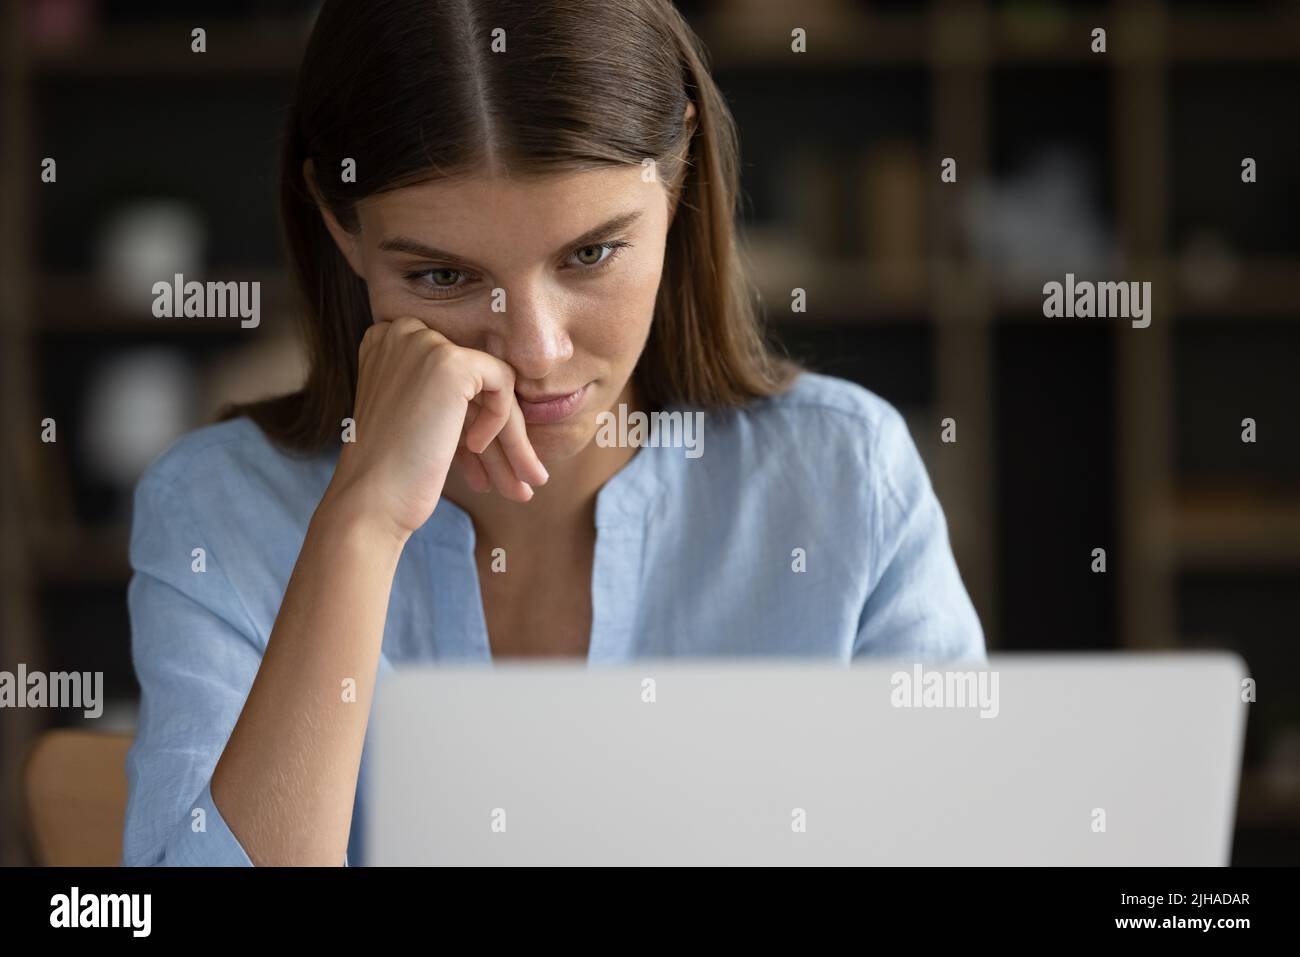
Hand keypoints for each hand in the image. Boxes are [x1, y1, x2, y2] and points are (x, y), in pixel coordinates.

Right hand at [324, 317, 548, 540]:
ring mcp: (424, 344)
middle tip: (522, 478)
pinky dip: (500, 422)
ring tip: (526, 486)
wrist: (370, 499)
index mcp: (386, 343)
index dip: (472, 418)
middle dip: (500, 437)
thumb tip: (506, 404)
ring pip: (492, 386)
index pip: (452, 376)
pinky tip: (476, 450)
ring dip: (513, 443)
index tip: (478, 456)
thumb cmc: (390, 472)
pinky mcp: (450, 363)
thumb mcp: (416, 418)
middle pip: (473, 383)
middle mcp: (401, 333)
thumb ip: (448, 398)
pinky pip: (502, 383)